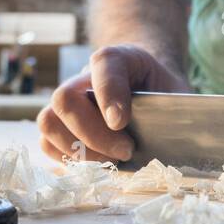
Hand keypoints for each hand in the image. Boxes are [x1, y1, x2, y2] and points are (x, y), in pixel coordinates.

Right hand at [37, 44, 189, 162]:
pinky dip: (68, 159)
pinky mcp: (60, 125)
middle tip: (126, 150)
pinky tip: (97, 164)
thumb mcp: (175, 90)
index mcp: (117, 59)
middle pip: (64, 99)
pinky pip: (46, 143)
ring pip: (49, 122)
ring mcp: (67, 102)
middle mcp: (83, 78)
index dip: (109, 93)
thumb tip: (178, 134)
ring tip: (111, 161)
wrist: (144, 86)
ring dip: (78, 151)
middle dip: (93, 134)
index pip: (104, 64)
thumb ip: (174, 106)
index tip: (121, 121)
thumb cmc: (160, 91)